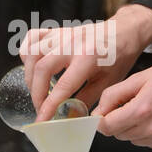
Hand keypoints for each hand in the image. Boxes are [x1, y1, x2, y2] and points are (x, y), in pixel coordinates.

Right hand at [21, 3, 151, 121]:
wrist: (124, 32)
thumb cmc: (118, 58)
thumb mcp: (107, 83)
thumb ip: (85, 100)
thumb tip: (67, 117)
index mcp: (88, 56)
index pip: (62, 86)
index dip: (48, 106)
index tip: (41, 121)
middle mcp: (71, 42)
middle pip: (41, 69)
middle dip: (37, 94)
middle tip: (41, 108)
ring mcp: (62, 34)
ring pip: (32, 54)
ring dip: (30, 76)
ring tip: (38, 91)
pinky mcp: (56, 30)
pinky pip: (32, 38)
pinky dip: (27, 54)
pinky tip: (33, 67)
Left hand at [94, 52, 151, 151]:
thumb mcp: (141, 77)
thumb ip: (114, 94)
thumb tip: (99, 111)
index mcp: (142, 110)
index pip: (107, 127)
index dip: (103, 119)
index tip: (106, 113)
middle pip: (120, 135)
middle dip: (120, 121)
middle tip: (134, 104)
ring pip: (135, 141)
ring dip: (136, 128)